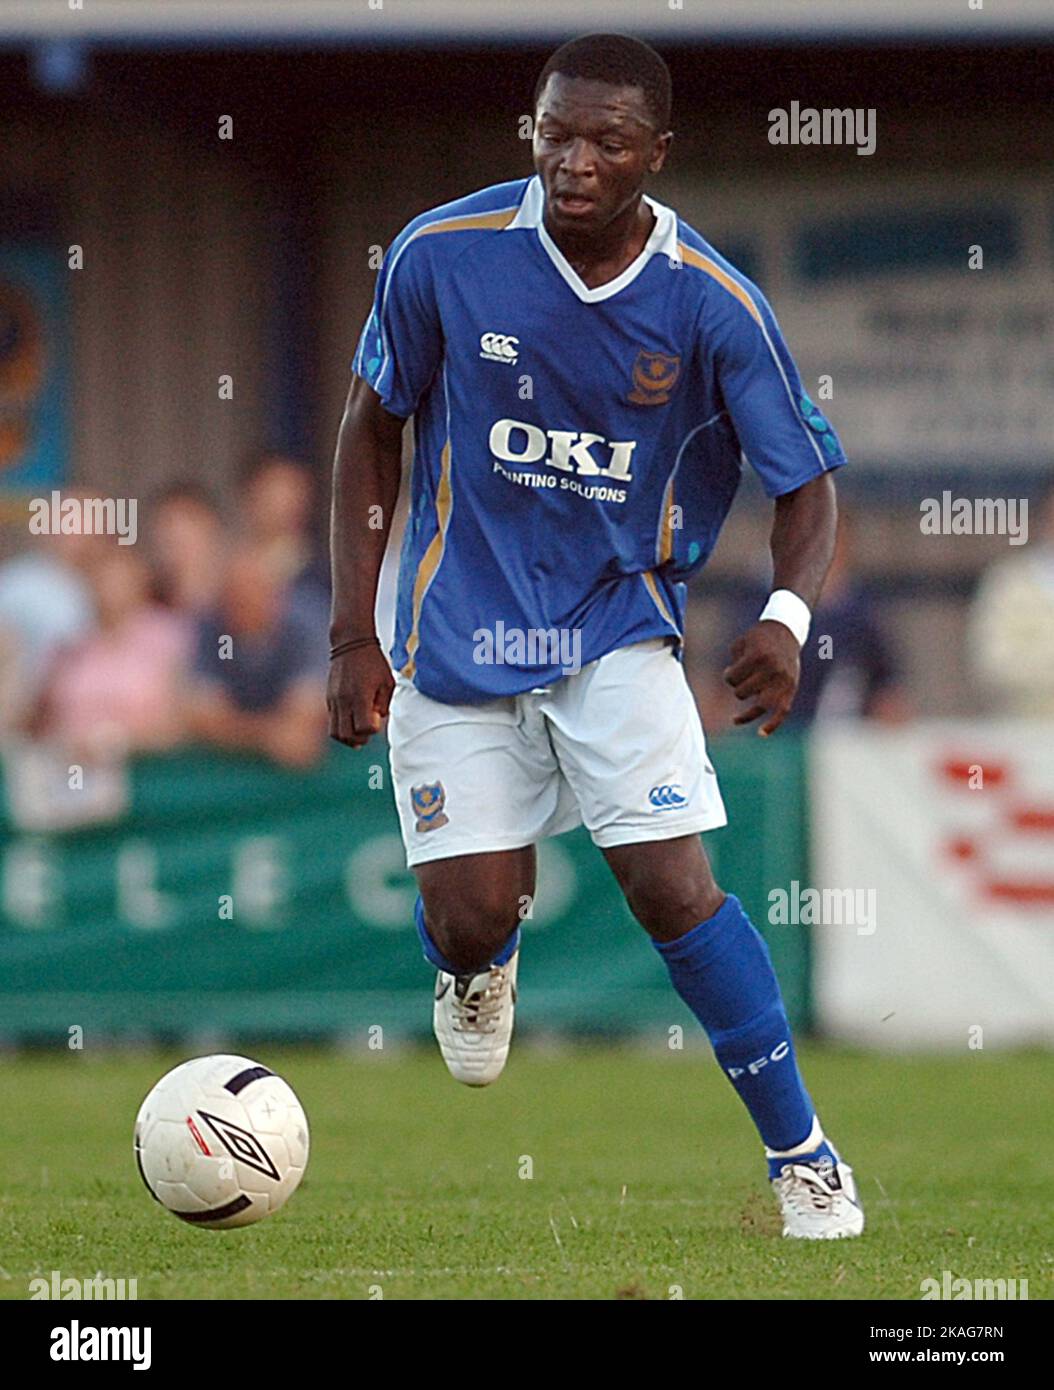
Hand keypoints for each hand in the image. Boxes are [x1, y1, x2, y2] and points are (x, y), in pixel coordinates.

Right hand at [326, 644, 394, 748]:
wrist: (350, 642)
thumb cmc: (373, 662)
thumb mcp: (387, 682)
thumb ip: (384, 704)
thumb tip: (376, 719)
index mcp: (360, 696)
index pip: (364, 728)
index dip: (373, 730)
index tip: (376, 718)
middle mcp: (344, 700)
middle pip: (347, 735)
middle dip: (359, 739)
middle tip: (367, 732)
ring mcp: (334, 700)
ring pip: (335, 732)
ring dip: (347, 737)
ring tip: (358, 732)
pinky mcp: (329, 698)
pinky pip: (331, 721)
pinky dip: (341, 727)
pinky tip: (351, 721)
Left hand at [722, 620, 799, 736]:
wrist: (786, 631)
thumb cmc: (758, 637)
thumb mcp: (741, 643)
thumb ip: (734, 664)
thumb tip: (732, 684)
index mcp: (758, 656)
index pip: (733, 678)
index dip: (728, 676)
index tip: (731, 671)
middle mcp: (772, 669)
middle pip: (743, 692)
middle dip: (737, 688)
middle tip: (740, 681)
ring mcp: (783, 680)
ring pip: (761, 705)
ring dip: (747, 713)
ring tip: (735, 719)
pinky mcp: (791, 688)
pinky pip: (783, 711)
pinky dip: (773, 724)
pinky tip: (761, 733)